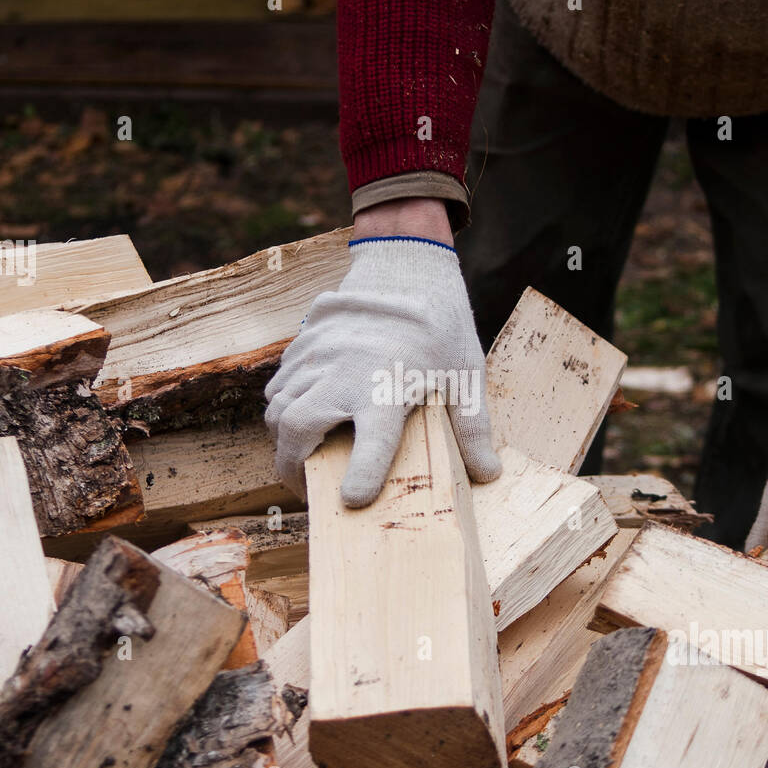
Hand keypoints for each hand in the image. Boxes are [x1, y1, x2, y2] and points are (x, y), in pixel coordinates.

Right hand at [264, 231, 502, 506]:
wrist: (406, 267)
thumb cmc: (440, 328)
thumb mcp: (465, 376)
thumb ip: (473, 429)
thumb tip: (489, 475)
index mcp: (390, 387)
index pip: (373, 442)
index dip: (362, 475)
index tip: (352, 501)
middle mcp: (347, 371)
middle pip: (297, 427)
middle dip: (291, 466)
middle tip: (304, 486)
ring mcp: (319, 354)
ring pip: (279, 407)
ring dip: (283, 439)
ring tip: (298, 457)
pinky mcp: (303, 343)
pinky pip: (278, 385)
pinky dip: (280, 408)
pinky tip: (298, 419)